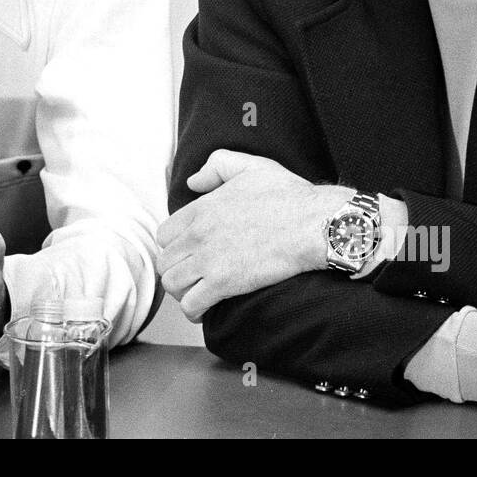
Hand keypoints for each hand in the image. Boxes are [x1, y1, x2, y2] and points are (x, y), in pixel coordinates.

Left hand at [157, 149, 343, 321]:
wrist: (311, 224)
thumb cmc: (288, 196)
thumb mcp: (250, 166)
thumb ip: (217, 166)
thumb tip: (194, 181)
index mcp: (201, 209)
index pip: (164, 233)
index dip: (174, 245)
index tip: (186, 252)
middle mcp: (198, 235)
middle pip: (165, 261)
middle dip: (175, 269)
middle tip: (191, 275)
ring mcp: (208, 260)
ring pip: (172, 283)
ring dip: (182, 290)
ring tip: (195, 292)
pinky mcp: (223, 284)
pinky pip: (192, 304)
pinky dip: (193, 310)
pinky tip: (203, 309)